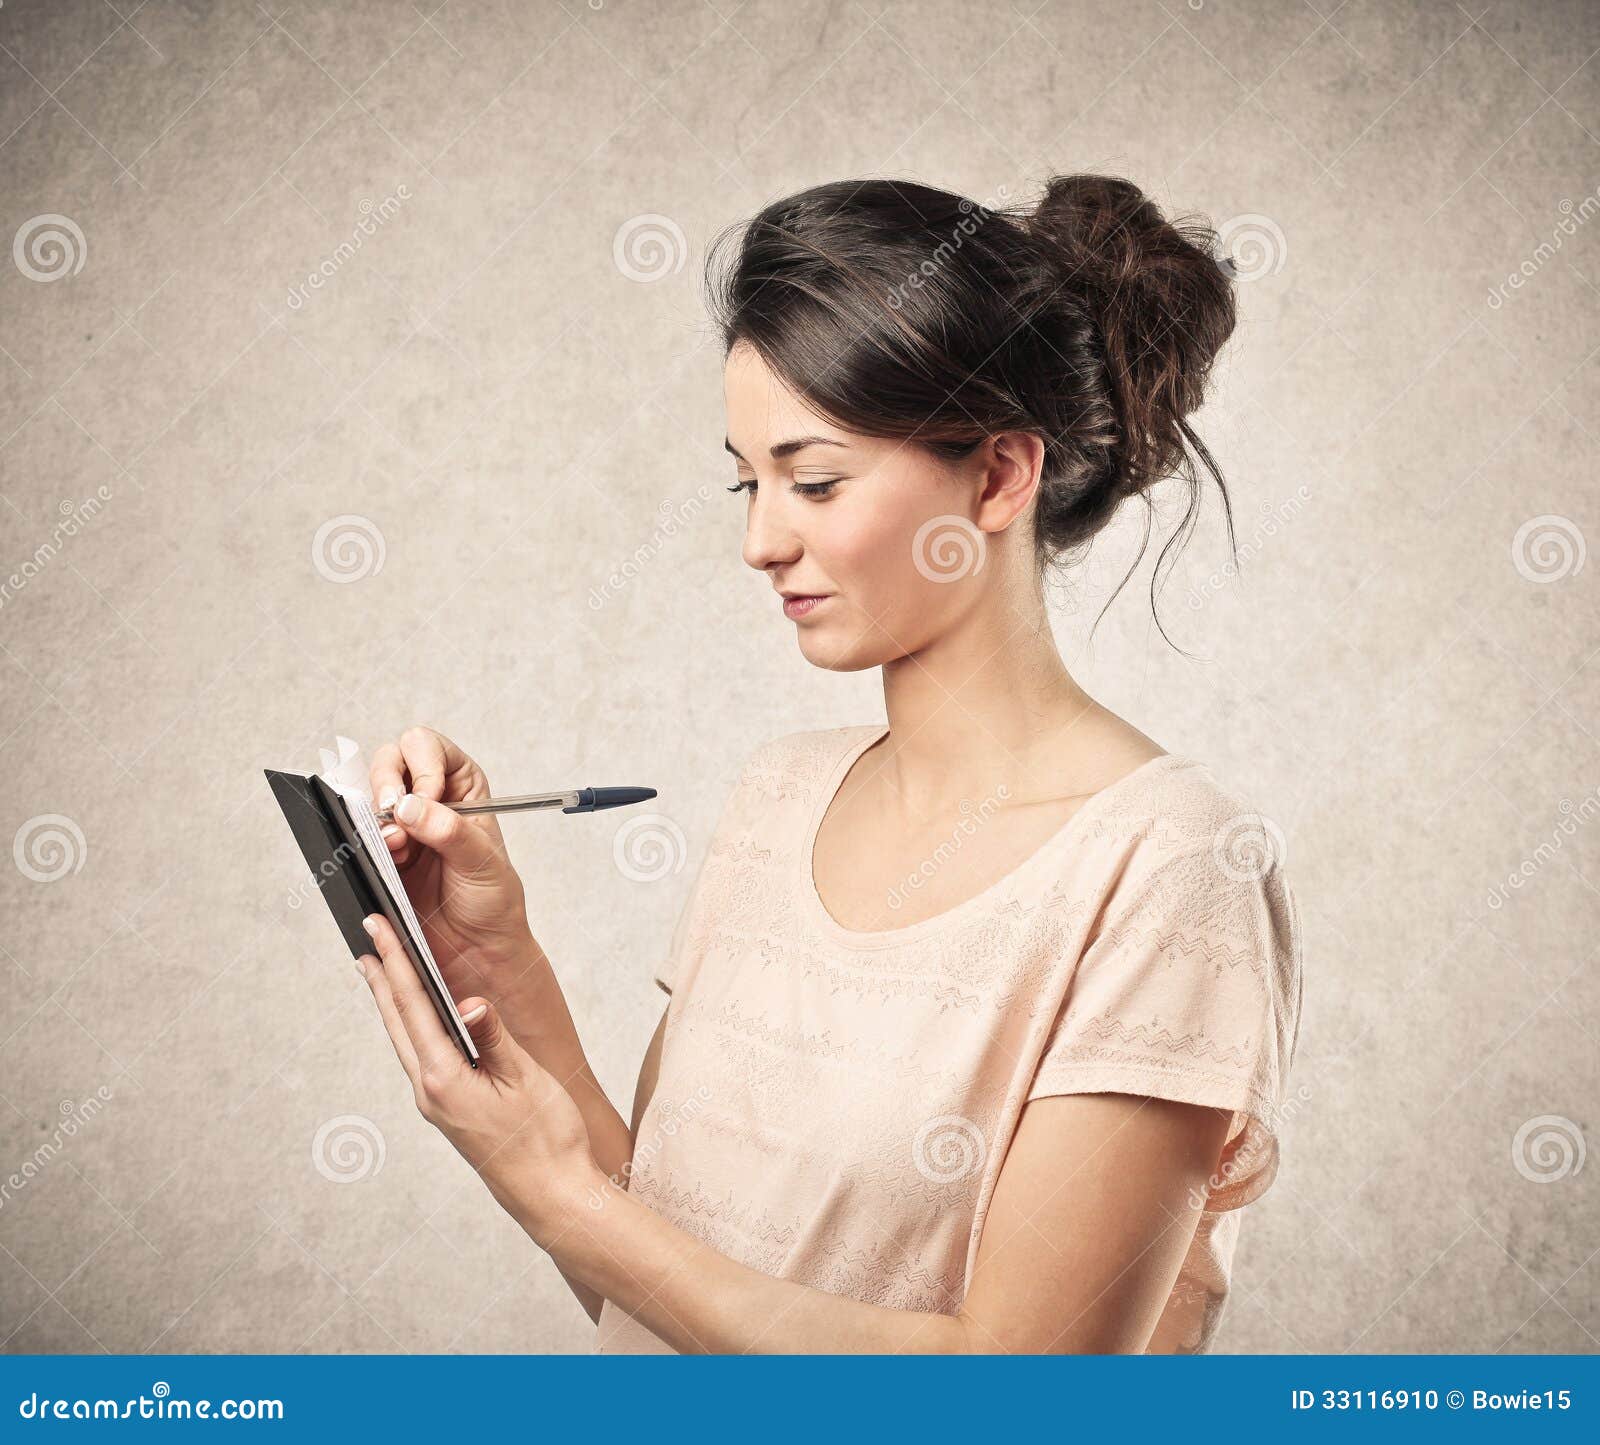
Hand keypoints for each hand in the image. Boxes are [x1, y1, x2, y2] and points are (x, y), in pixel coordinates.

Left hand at [356, 912, 598, 1239]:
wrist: (552, 1195)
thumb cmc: (547, 1139)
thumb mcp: (525, 1080)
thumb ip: (494, 1038)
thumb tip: (468, 1002)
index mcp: (444, 1079)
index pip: (413, 1007)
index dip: (396, 962)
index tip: (381, 928)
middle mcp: (430, 1092)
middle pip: (396, 1022)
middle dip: (381, 976)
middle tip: (366, 935)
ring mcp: (436, 1104)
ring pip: (404, 1041)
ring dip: (390, 1001)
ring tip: (377, 969)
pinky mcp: (449, 1110)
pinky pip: (420, 1058)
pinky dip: (411, 1027)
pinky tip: (416, 1019)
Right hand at [369, 726, 537, 1011]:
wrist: (476, 949)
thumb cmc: (493, 902)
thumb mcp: (483, 863)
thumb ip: (450, 831)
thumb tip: (410, 806)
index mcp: (462, 786)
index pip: (428, 747)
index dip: (422, 766)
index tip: (427, 799)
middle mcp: (429, 798)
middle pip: (390, 760)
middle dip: (387, 786)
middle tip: (395, 817)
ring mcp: (402, 825)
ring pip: (368, 795)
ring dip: (375, 817)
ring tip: (395, 848)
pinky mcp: (381, 853)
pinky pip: (358, 833)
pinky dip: (364, 842)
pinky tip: (385, 859)